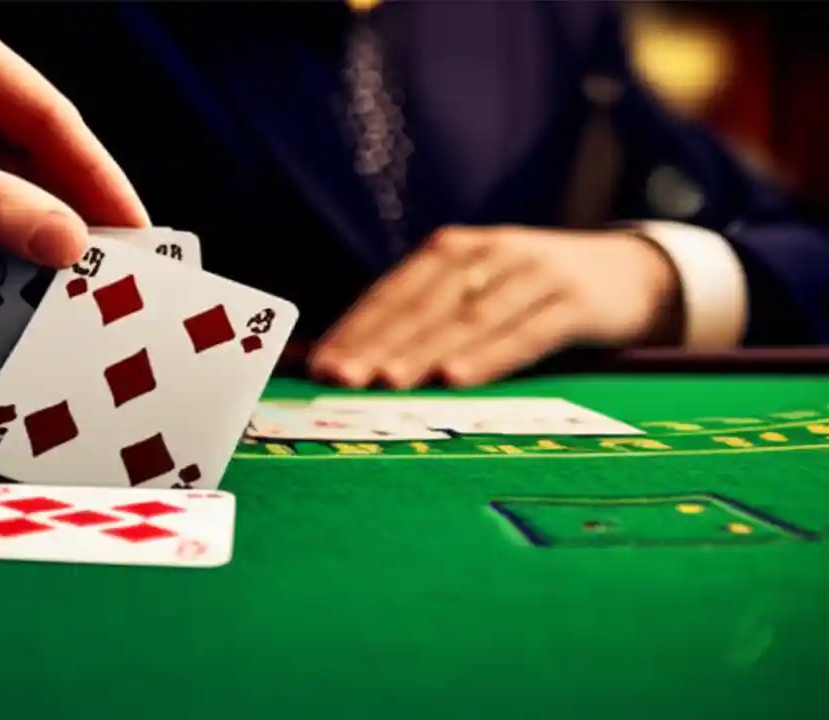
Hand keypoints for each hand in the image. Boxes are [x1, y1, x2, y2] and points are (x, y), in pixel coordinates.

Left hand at [0, 2, 146, 268]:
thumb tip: (67, 242)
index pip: (48, 116)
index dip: (95, 174)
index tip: (134, 227)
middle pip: (40, 164)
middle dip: (71, 216)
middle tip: (119, 272)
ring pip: (16, 205)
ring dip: (38, 248)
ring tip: (79, 294)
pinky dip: (0, 268)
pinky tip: (21, 298)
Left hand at [308, 226, 681, 387]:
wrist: (632, 272)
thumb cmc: (532, 292)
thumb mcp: (480, 289)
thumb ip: (428, 316)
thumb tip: (358, 360)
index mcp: (454, 250)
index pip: (394, 292)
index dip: (356, 329)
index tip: (321, 366)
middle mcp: (489, 253)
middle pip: (424, 304)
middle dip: (378, 343)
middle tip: (341, 378)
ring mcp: (533, 274)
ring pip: (469, 317)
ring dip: (425, 351)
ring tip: (388, 381)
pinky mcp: (575, 302)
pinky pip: (526, 332)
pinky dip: (490, 356)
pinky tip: (458, 378)